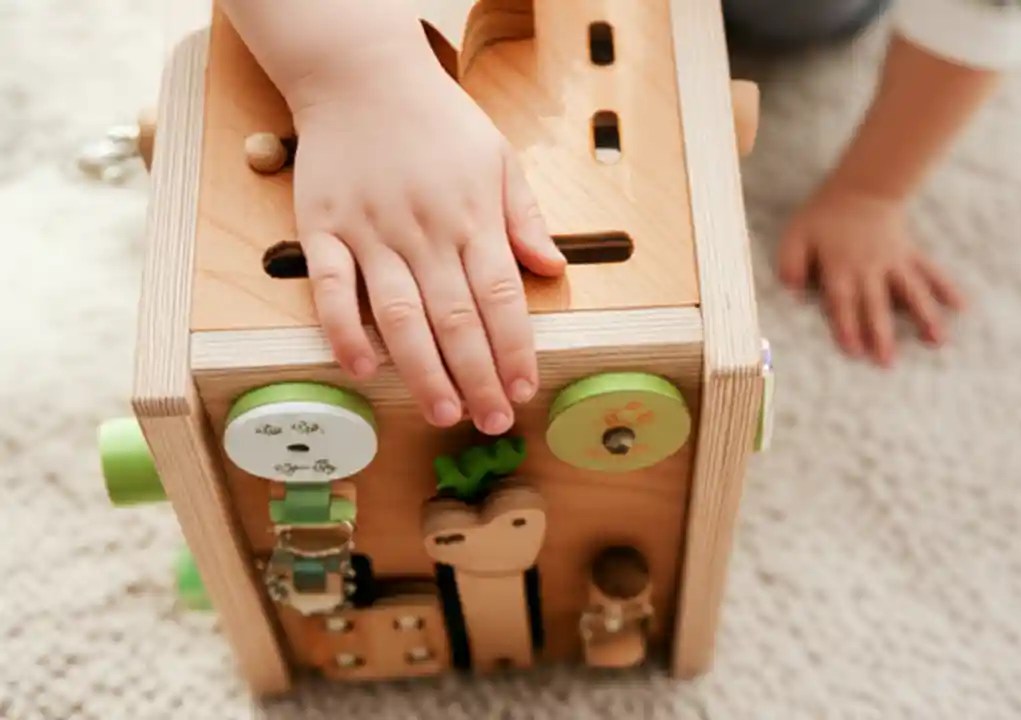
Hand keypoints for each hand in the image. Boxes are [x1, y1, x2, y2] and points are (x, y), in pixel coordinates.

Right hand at [291, 57, 565, 434]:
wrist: (361, 74)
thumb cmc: (437, 120)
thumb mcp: (498, 158)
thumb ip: (523, 218)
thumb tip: (554, 269)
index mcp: (473, 217)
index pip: (502, 297)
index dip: (516, 349)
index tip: (525, 388)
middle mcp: (425, 231)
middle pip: (457, 318)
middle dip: (479, 376)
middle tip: (492, 420)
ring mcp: (372, 232)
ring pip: (399, 315)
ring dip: (423, 370)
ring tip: (444, 411)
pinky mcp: (324, 229)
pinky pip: (331, 289)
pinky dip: (343, 331)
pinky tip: (361, 368)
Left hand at [778, 185, 963, 365]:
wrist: (861, 188)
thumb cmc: (824, 216)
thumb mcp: (797, 235)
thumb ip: (790, 263)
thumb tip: (791, 290)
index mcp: (841, 266)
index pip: (842, 300)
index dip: (847, 325)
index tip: (854, 350)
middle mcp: (870, 268)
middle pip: (876, 304)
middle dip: (881, 333)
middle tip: (887, 362)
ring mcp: (894, 261)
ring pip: (911, 291)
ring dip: (924, 316)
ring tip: (937, 340)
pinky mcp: (910, 255)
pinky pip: (930, 271)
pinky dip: (946, 288)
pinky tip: (962, 306)